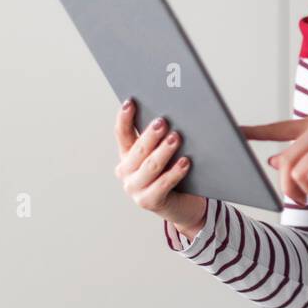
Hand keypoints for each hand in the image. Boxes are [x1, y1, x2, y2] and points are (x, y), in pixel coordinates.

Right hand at [114, 98, 207, 235]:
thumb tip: (177, 112)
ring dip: (163, 151)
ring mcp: (135, 188)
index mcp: (127, 155)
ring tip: (176, 138)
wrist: (184, 205)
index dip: (124, 118)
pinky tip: (185, 162)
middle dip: (150, 134)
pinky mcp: (148, 201)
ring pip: (150, 166)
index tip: (131, 102)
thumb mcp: (167, 152)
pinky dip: (174, 172)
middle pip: (138, 149)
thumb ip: (165, 136)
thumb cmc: (176, 173)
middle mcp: (127, 172)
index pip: (122, 133)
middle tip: (163, 121)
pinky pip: (162, 185)